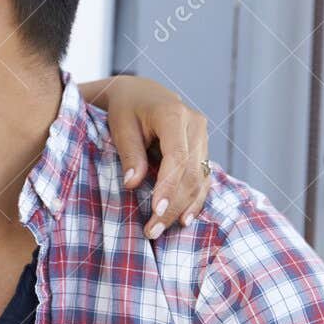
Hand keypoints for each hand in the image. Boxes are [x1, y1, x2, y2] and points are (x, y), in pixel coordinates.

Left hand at [81, 74, 211, 237]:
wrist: (141, 93)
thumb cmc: (126, 108)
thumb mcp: (120, 126)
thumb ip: (129, 154)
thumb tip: (133, 184)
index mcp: (174, 115)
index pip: (177, 157)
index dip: (169, 187)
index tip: (156, 211)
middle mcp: (195, 126)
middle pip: (191, 173)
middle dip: (173, 205)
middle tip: (152, 230)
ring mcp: (203, 138)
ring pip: (200, 179)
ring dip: (183, 207)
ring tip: (161, 230)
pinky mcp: (203, 149)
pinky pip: (203, 179)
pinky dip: (194, 200)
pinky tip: (184, 219)